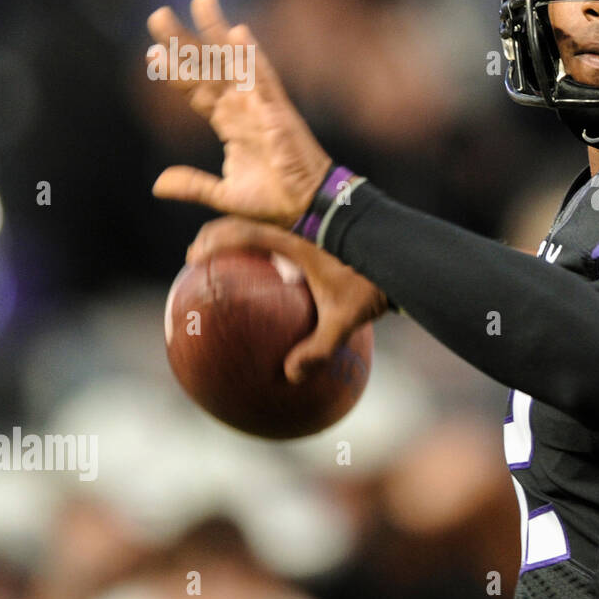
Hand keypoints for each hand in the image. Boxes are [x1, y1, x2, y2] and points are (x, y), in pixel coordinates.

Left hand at [147, 0, 332, 227]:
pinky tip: (237, 33)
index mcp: (230, 124)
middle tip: (157, 15)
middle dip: (183, 41)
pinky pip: (264, 79)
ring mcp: (261, 105)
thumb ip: (193, 185)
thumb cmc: (275, 202)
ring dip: (215, 32)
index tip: (151, 56)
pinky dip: (251, 56)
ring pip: (234, 61)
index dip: (175, 74)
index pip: (196, 92)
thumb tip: (158, 184)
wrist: (308, 207)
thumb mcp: (225, 195)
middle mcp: (243, 107)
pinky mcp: (278, 111)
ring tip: (200, 1)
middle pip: (208, 67)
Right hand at [188, 216, 388, 383]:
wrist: (404, 255)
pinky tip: (272, 277)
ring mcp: (308, 230)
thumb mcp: (346, 317)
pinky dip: (271, 251)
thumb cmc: (373, 281)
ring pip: (265, 226)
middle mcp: (298, 228)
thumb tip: (290, 376)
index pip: (244, 232)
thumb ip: (319, 347)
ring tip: (225, 261)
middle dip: (218, 235)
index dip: (215, 242)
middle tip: (199, 254)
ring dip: (243, 237)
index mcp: (295, 239)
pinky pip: (286, 238)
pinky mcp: (320, 237)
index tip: (194, 258)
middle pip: (246, 222)